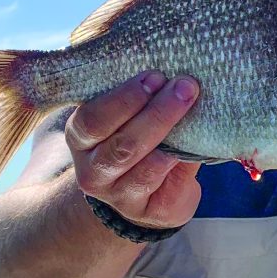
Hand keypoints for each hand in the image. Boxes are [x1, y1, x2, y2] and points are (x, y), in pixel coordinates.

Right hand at [65, 71, 201, 229]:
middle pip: (121, 145)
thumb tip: (171, 66)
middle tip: (184, 86)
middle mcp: (92, 170)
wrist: (149, 193)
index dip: (124, 98)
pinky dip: (182, 160)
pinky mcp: (147, 211)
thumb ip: (142, 95)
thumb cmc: (140, 139)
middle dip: (157, 113)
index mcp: (81, 138)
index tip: (155, 76)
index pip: (92, 120)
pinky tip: (196, 142)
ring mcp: (118, 195)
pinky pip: (167, 184)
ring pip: (144, 167)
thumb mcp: (128, 117)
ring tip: (192, 107)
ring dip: (173, 134)